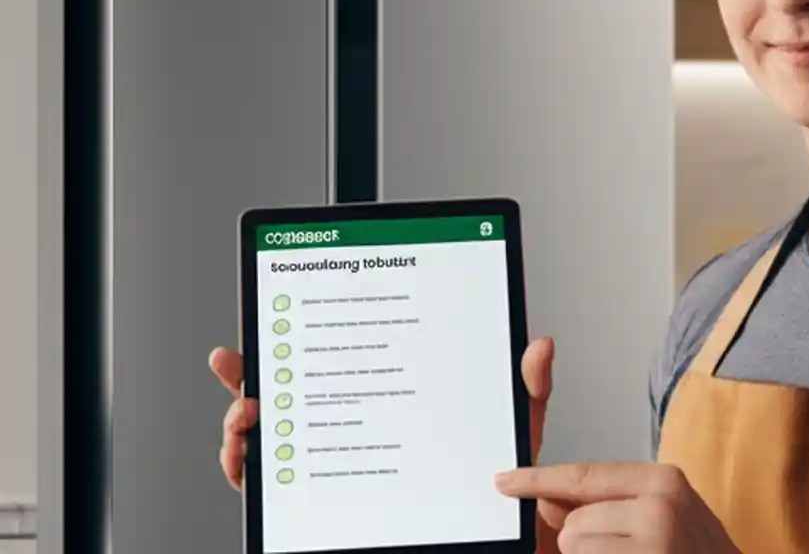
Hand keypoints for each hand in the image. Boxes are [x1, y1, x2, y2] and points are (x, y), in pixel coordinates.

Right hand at [208, 337, 556, 501]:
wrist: (489, 537)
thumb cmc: (495, 479)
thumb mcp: (513, 426)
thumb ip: (526, 386)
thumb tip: (538, 344)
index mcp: (391, 396)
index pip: (343, 358)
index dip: (314, 333)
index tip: (288, 311)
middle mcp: (353, 424)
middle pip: (291, 390)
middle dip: (252, 373)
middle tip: (236, 361)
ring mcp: (330, 462)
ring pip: (270, 436)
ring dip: (242, 420)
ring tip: (248, 410)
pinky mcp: (317, 504)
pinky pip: (268, 487)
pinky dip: (245, 468)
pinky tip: (249, 454)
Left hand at [495, 462, 739, 553]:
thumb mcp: (663, 516)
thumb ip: (607, 502)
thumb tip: (548, 502)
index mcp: (664, 481)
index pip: (584, 474)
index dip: (538, 480)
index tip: (504, 481)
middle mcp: (661, 507)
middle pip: (573, 522)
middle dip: (587, 544)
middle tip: (634, 553)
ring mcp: (655, 544)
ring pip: (576, 548)